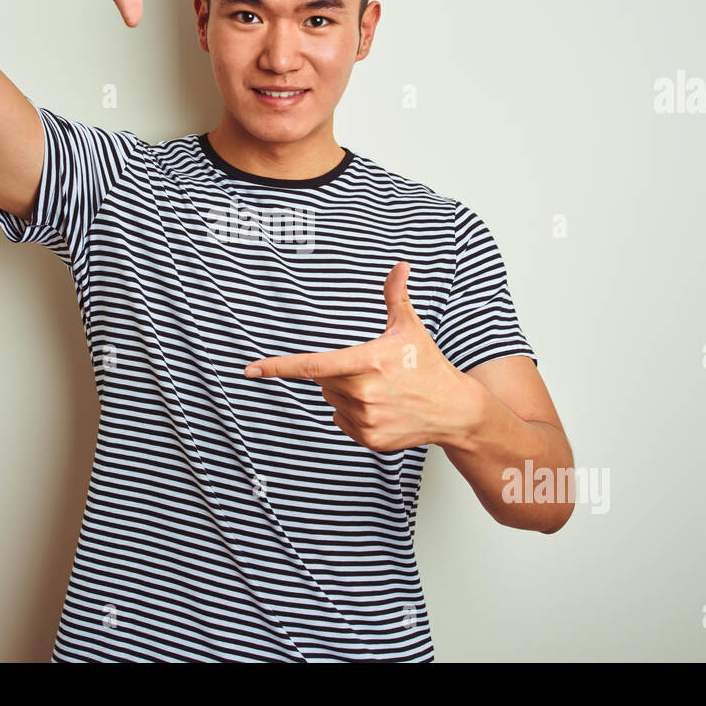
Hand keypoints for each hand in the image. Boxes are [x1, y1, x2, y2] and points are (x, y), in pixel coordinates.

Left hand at [243, 262, 486, 452]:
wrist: (454, 410)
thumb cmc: (429, 365)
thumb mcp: (410, 328)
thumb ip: (396, 296)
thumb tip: (399, 266)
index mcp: (369, 362)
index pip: (312, 365)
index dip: (278, 367)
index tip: (251, 370)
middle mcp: (365, 393)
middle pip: (323, 380)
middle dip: (338, 372)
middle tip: (370, 369)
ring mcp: (367, 420)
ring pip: (331, 399)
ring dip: (345, 392)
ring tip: (379, 389)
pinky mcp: (370, 439)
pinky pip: (341, 420)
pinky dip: (353, 413)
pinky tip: (380, 407)